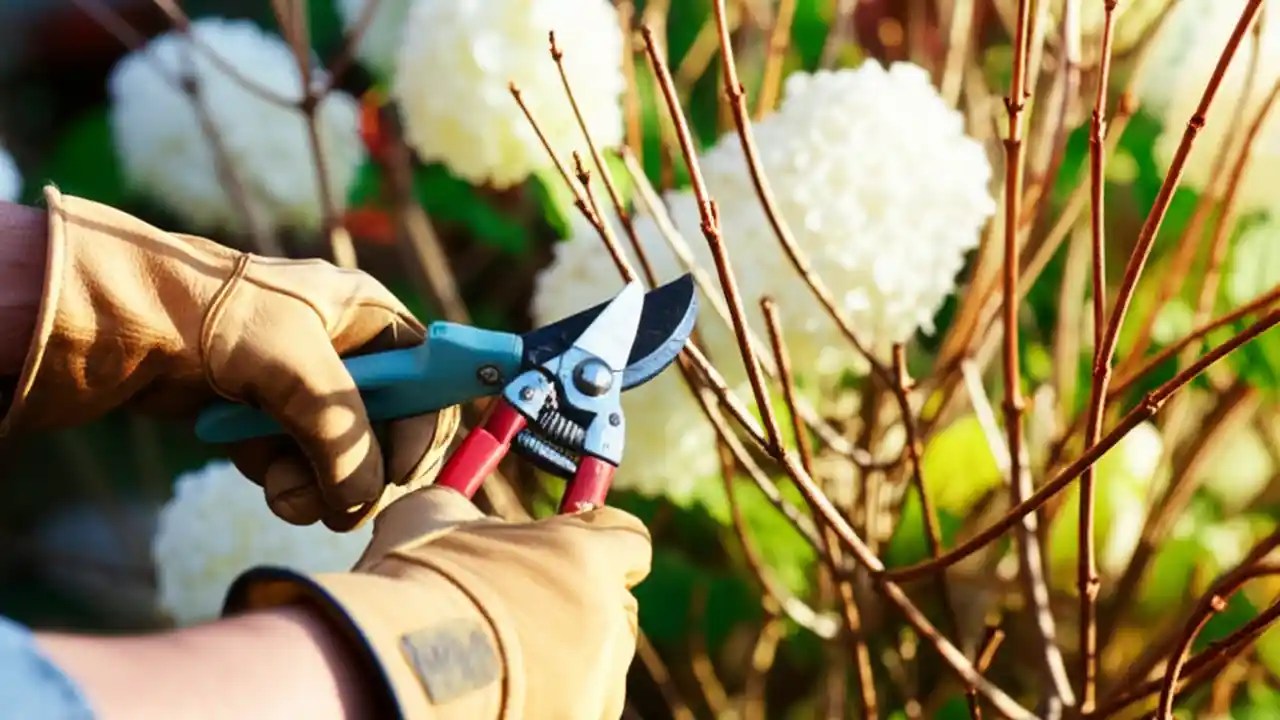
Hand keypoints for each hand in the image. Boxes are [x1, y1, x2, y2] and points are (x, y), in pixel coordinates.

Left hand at [1, 187, 458, 529]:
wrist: (120, 324)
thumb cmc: (218, 320)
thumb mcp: (300, 370)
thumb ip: (347, 438)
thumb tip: (362, 503)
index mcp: (368, 316)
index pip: (430, 380)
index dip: (424, 429)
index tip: (402, 472)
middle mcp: (345, 352)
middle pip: (391, 432)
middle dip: (365, 472)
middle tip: (343, 505)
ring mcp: (303, 390)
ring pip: (343, 461)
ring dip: (321, 487)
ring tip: (285, 493)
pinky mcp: (265, 421)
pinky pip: (301, 469)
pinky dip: (287, 482)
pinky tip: (259, 474)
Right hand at [224, 486, 652, 719]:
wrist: (402, 664)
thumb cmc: (418, 583)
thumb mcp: (433, 516)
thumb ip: (464, 502)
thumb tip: (452, 495)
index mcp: (588, 554)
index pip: (631, 541)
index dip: (602, 544)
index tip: (573, 552)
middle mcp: (609, 615)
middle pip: (617, 607)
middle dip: (581, 608)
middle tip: (528, 613)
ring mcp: (601, 678)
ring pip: (603, 664)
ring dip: (571, 659)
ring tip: (510, 660)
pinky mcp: (581, 719)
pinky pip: (579, 707)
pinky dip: (554, 701)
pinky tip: (507, 694)